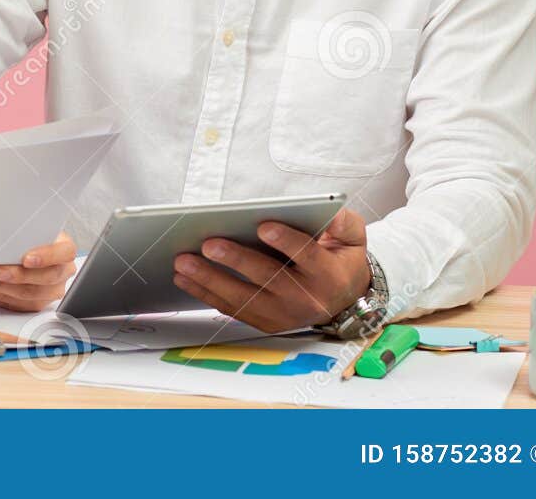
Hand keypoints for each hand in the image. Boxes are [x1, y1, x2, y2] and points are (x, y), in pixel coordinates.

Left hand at [0, 232, 74, 311]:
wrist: (24, 251)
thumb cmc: (27, 238)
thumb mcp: (30, 230)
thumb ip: (22, 233)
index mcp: (64, 250)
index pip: (65, 252)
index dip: (47, 256)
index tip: (27, 259)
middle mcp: (61, 272)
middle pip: (46, 278)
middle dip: (17, 276)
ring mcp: (50, 291)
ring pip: (29, 295)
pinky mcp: (34, 304)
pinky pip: (17, 305)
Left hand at [170, 208, 371, 333]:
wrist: (344, 301)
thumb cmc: (339, 260)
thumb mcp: (352, 238)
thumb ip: (343, 222)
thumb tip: (327, 212)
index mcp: (327, 274)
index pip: (307, 256)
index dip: (285, 241)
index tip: (262, 226)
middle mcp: (305, 298)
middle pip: (268, 278)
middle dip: (236, 260)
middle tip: (208, 244)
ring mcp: (283, 315)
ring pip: (244, 298)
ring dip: (210, 280)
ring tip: (183, 262)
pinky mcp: (266, 323)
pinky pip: (233, 309)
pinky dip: (206, 294)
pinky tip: (184, 279)